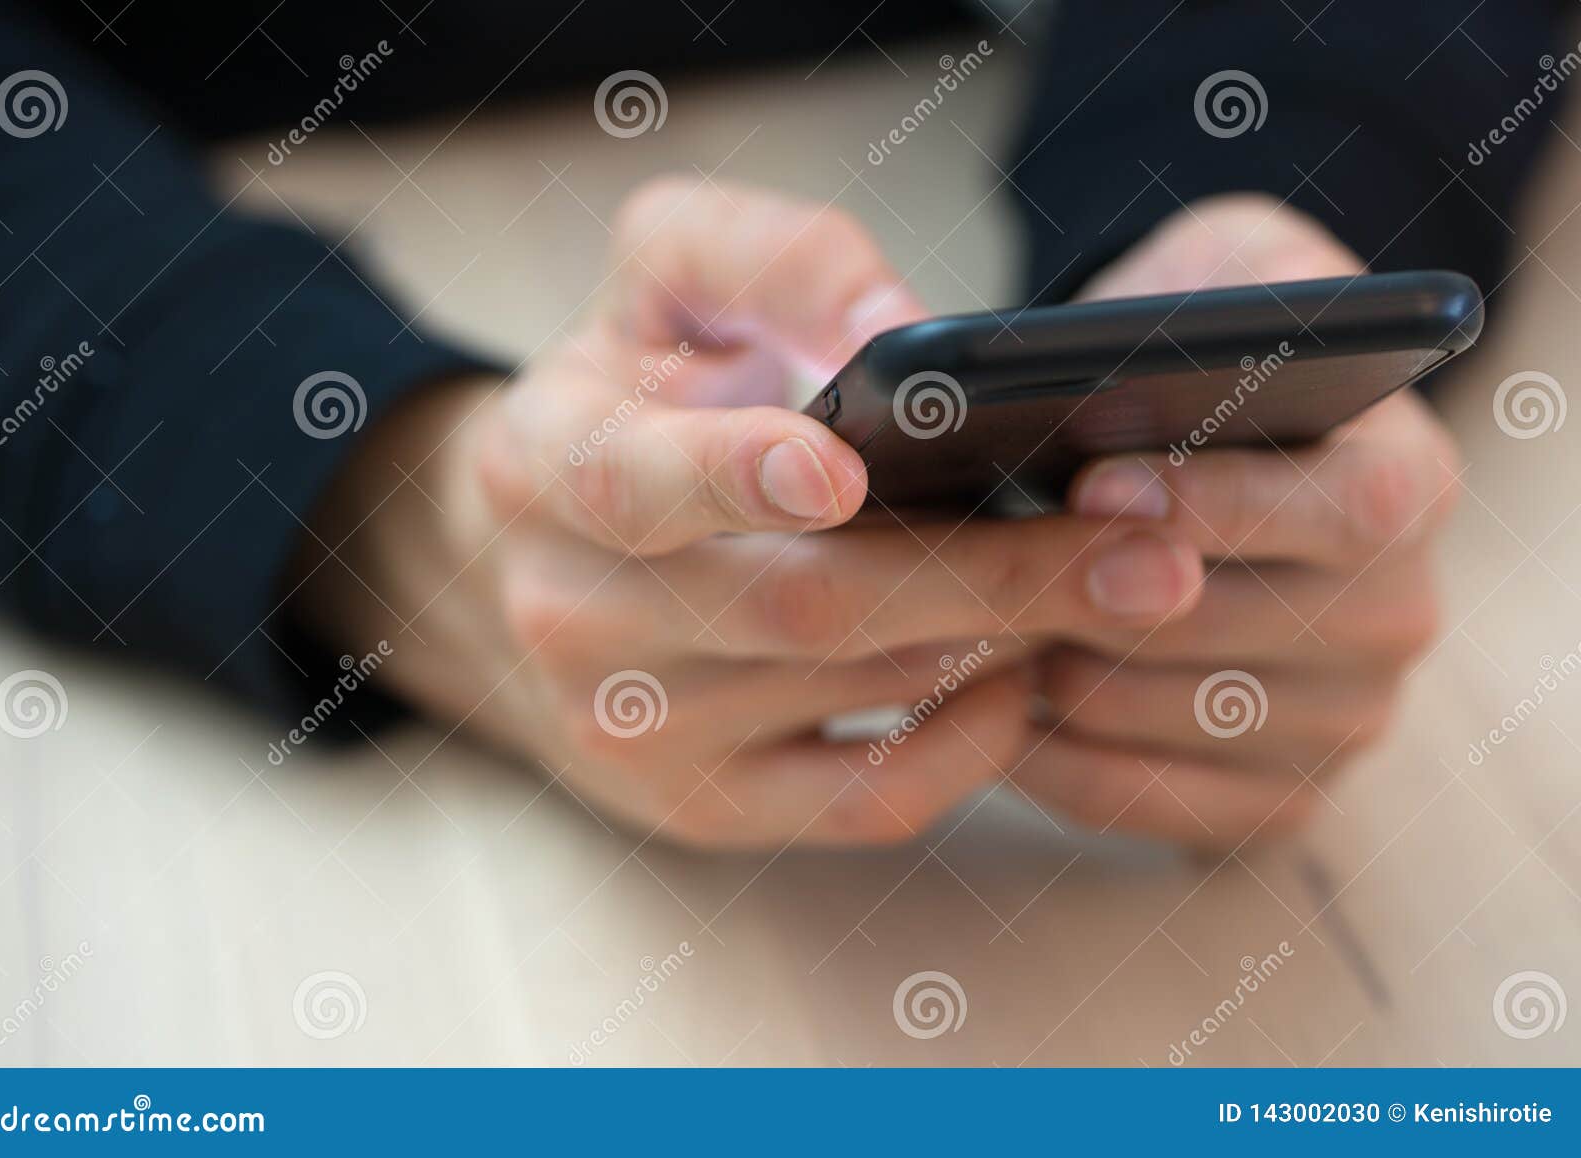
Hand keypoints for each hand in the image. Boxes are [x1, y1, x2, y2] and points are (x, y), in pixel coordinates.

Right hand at [294, 177, 1205, 849]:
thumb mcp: (664, 283)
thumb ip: (771, 258)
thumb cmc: (632, 402)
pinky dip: (976, 742)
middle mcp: (574, 611)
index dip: (738, 474)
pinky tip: (1022, 670)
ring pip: (857, 691)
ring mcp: (636, 731)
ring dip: (1006, 636)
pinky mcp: (705, 807)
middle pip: (803, 604)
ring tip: (1112, 582)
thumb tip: (904, 324)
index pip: (635, 479)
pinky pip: (872, 801)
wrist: (532, 568)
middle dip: (993, 575)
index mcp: (547, 460)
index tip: (846, 467)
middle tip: (1149, 552)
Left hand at [1012, 194, 1460, 848]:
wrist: (1214, 459)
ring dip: (1048, 668)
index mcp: (1406, 484)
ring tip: (963, 615)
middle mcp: (1396, 616)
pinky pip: (1138, 803)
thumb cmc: (1195, 364)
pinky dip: (1045, 754)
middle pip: (1227, 629)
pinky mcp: (1275, 800)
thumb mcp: (1216, 286)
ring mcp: (1342, 722)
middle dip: (1085, 594)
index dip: (1214, 503)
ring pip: (1161, 717)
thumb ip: (1198, 306)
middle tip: (975, 562)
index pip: (1344, 513)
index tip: (1094, 484)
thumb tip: (1086, 372)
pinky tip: (986, 695)